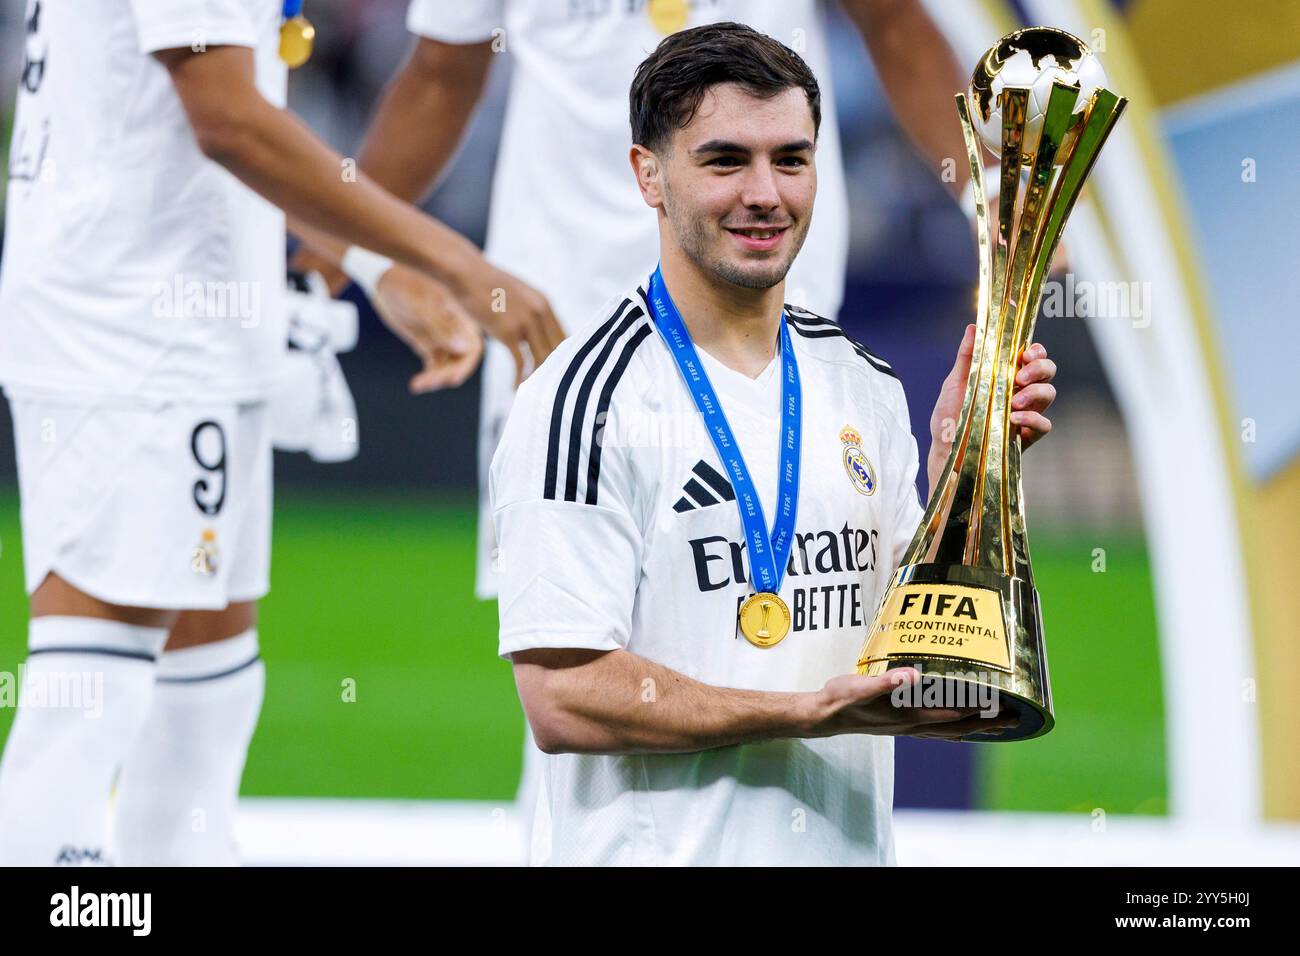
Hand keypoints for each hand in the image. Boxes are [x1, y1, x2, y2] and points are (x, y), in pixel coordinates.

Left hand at [373, 265, 483, 393]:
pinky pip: (435, 364)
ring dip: (437, 377)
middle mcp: (457, 328)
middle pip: (461, 360)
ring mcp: (443, 337)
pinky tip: (417, 383)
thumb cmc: (404, 283)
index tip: (453, 378)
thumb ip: (442, 326)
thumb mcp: (421, 304)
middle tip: (429, 383)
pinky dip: (429, 375)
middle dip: (448, 374)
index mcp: (462, 316)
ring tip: (418, 384)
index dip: (466, 364)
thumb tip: (463, 348)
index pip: (473, 347)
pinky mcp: (430, 343)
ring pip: (448, 365)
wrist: (382, 277)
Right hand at [446, 255, 565, 384]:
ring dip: (538, 378)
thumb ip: (530, 310)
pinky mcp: (508, 333)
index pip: (564, 337)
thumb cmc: (487, 284)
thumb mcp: (518, 293)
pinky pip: (521, 364)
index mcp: (544, 303)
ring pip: (543, 360)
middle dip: (554, 371)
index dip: (563, 357)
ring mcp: (525, 323)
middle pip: (557, 350)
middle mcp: (540, 312)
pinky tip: (515, 386)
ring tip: (532, 390)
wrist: (466, 274)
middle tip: (548, 387)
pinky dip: (520, 379)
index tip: (557, 372)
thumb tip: (536, 329)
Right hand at [801, 668, 1017, 739]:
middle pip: (961, 726)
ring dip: (977, 729)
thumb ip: (887, 681)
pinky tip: (961, 727)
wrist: (826, 716)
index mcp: (910, 715)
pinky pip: (939, 730)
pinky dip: (957, 729)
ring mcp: (910, 728)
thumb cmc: (842, 699)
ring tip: (998, 727)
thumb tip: (911, 674)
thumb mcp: (861, 686)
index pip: (955, 711)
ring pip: (952, 731)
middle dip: (988, 723)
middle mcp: (915, 725)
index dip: (980, 706)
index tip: (1004, 701)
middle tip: (1016, 719)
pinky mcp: (903, 725)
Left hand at [930, 324, 1056, 456]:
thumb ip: (966, 357)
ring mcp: (1026, 413)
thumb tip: (973, 327)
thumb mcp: (954, 383)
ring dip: (1036, 392)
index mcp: (1006, 375)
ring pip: (1049, 393)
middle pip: (1047, 370)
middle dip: (1040, 367)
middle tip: (1020, 375)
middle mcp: (1020, 391)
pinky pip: (1044, 424)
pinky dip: (1034, 419)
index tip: (1026, 352)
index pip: (1032, 356)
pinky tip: (1015, 419)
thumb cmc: (949, 416)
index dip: (1036, 350)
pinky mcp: (1027, 436)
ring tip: (1014, 400)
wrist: (945, 449)